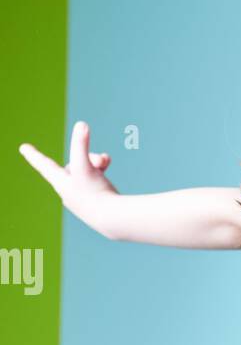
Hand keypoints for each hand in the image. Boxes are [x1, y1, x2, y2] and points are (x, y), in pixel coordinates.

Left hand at [19, 120, 118, 235]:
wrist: (113, 220)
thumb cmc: (96, 193)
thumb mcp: (86, 165)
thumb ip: (81, 144)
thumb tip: (81, 124)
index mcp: (61, 183)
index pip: (43, 164)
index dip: (34, 154)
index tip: (23, 147)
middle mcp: (67, 192)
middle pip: (73, 164)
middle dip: (89, 158)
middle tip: (101, 162)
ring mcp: (80, 199)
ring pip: (85, 171)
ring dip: (97, 164)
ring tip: (105, 165)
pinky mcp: (93, 203)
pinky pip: (94, 182)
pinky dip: (102, 174)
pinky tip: (107, 174)